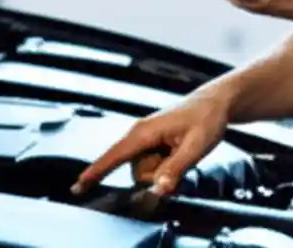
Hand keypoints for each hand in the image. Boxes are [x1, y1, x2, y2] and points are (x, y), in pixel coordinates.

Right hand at [72, 88, 230, 196]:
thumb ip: (176, 168)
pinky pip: (152, 165)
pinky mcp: (150, 142)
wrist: (215, 103)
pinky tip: (179, 151)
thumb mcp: (197, 146)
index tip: (77, 188)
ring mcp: (144, 139)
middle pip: (137, 173)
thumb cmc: (207, 119)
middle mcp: (139, 135)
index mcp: (144, 132)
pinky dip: (165, 165)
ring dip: (164, 170)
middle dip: (158, 175)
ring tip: (183, 149)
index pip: (114, 156)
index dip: (95, 173)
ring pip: (145, 171)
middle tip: (183, 155)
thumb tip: (159, 189)